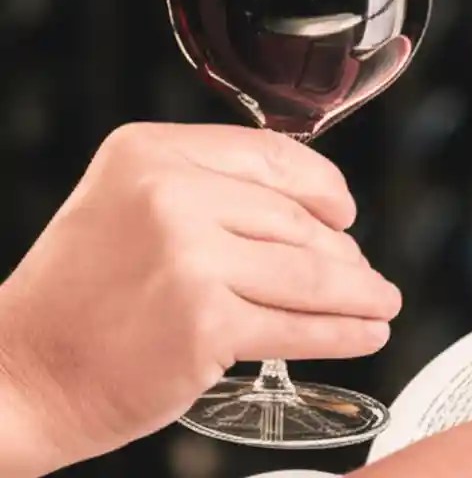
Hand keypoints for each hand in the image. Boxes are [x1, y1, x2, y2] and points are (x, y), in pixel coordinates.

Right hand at [0, 123, 400, 475]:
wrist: (20, 374)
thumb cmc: (78, 299)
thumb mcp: (125, 206)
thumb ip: (207, 191)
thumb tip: (314, 214)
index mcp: (151, 152)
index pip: (272, 156)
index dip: (323, 186)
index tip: (345, 210)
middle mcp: (170, 195)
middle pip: (298, 220)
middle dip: (343, 253)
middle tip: (362, 274)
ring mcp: (190, 259)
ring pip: (310, 273)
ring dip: (359, 293)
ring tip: (380, 302)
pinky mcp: (205, 323)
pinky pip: (299, 326)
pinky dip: (344, 332)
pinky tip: (365, 331)